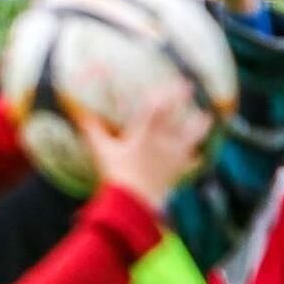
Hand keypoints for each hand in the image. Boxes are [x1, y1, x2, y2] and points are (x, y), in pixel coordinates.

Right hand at [76, 81, 211, 208]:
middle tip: (189, 87)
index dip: (169, 92)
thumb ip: (93, 130)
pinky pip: (192, 162)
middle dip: (185, 100)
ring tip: (204, 116)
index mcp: (146, 134)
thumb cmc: (117, 175)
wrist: (134, 202)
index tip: (176, 81)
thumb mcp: (101, 151)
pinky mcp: (179, 171)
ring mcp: (175, 156)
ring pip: (195, 135)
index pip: (160, 107)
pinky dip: (195, 157)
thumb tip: (80, 113)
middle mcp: (165, 141)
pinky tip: (197, 154)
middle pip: (181, 116)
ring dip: (200, 124)